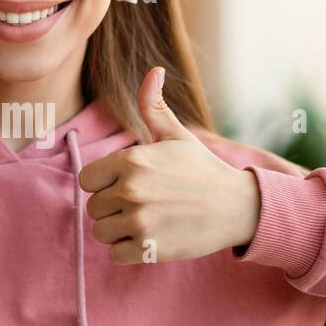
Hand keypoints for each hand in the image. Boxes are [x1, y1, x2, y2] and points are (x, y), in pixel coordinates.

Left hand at [77, 67, 260, 264]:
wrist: (238, 207)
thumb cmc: (202, 170)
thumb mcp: (176, 135)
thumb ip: (153, 106)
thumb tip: (154, 71)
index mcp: (131, 159)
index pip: (87, 179)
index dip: (104, 184)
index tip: (127, 186)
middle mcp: (131, 189)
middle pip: (94, 208)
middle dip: (113, 209)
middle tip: (145, 205)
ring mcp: (139, 220)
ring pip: (102, 232)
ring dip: (120, 231)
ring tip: (149, 222)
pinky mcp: (148, 248)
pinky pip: (115, 255)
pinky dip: (130, 252)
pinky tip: (152, 239)